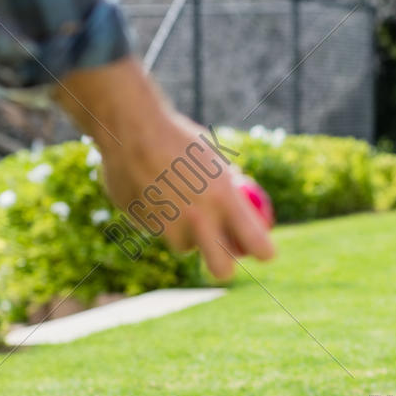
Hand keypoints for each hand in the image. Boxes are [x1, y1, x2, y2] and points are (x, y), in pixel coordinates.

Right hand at [55, 58, 275, 278]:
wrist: (131, 125)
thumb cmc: (179, 137)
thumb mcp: (213, 160)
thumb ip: (228, 189)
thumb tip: (245, 211)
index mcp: (223, 198)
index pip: (256, 243)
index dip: (264, 252)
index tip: (265, 253)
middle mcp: (197, 217)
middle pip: (221, 270)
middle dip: (225, 267)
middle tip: (224, 256)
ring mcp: (167, 225)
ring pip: (184, 246)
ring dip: (186, 235)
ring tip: (179, 204)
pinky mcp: (142, 224)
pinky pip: (157, 230)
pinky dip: (159, 219)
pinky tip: (151, 190)